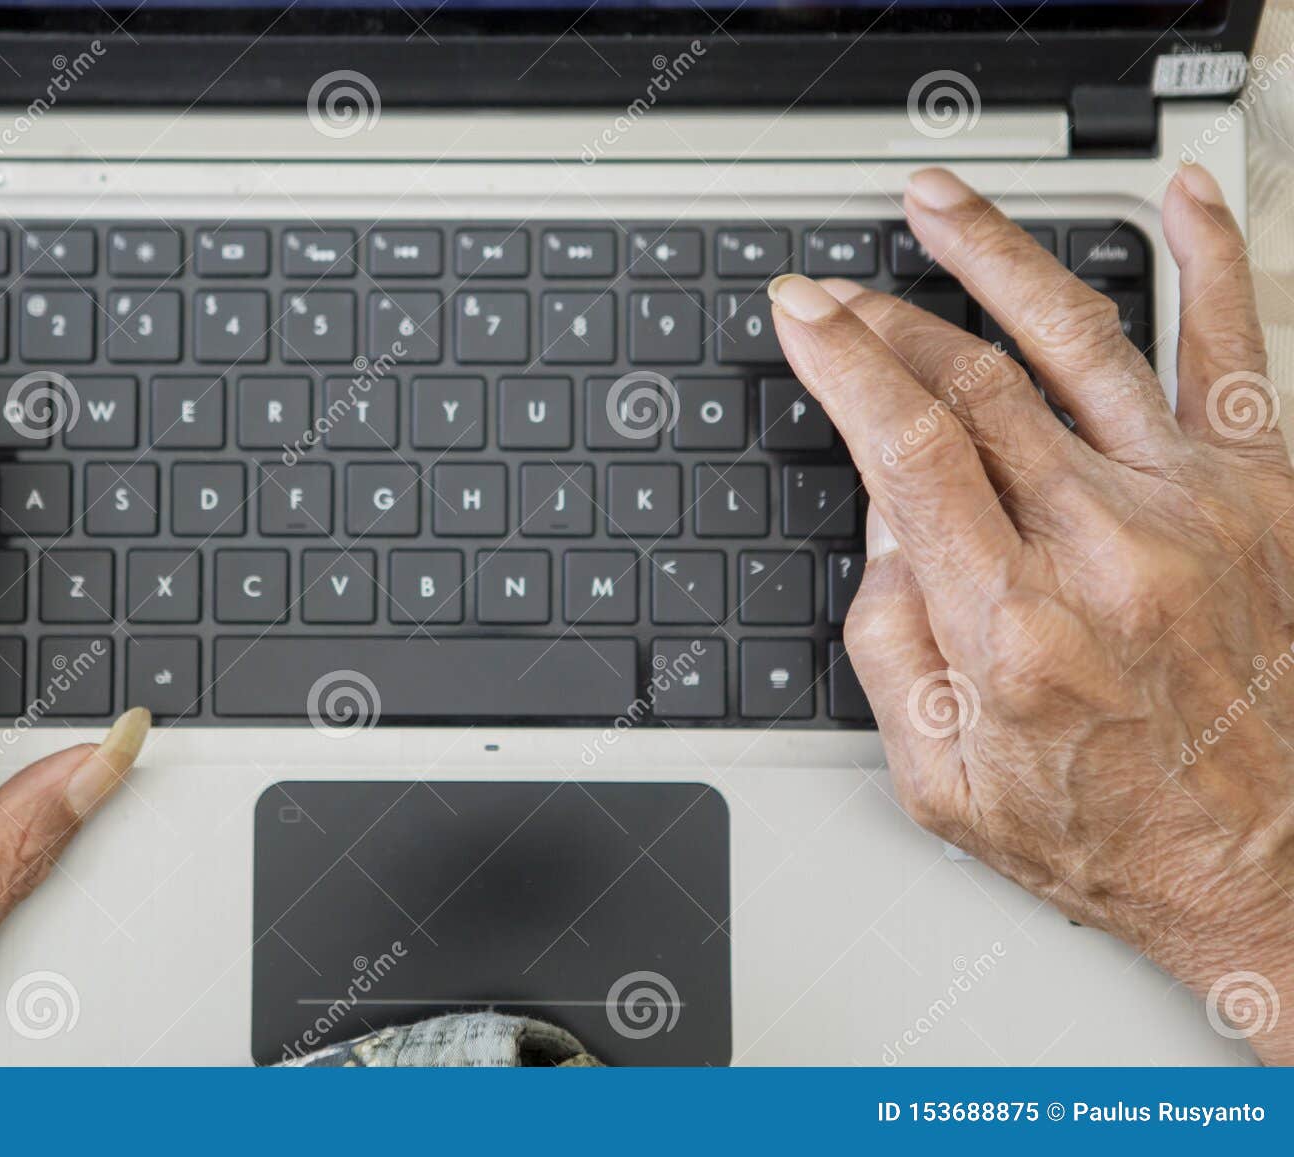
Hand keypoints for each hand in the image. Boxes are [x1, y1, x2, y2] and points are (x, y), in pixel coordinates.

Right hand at [770, 165, 1293, 1063]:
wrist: (1274, 874)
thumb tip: (884, 528)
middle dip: (888, 318)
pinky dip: (1210, 264)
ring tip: (940, 203)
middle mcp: (1110, 550)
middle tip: (841, 288)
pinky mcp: (1265, 498)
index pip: (906, 445)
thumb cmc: (1112, 835)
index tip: (804, 314)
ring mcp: (1198, 511)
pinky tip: (1182, 201)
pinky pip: (1235, 353)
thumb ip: (892, 646)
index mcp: (1015, 624)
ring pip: (1081, 340)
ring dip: (997, 256)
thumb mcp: (942, 784)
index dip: (843, 360)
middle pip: (975, 381)